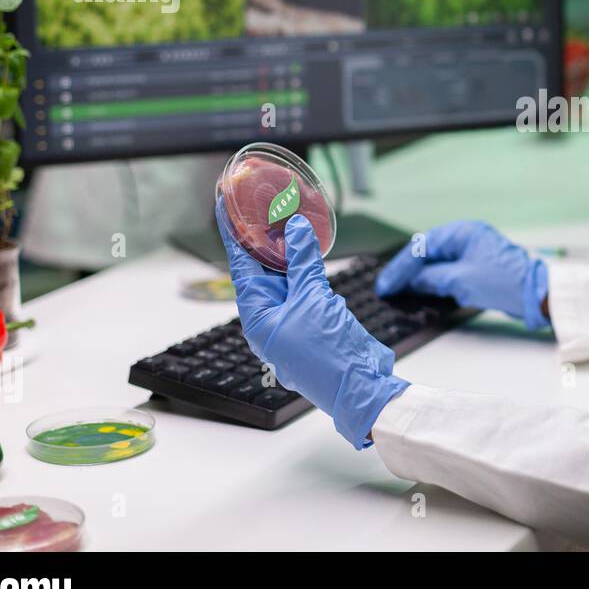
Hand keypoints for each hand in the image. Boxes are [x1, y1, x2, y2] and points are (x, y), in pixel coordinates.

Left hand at [216, 201, 407, 449]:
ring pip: (286, 275)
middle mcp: (272, 316)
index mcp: (258, 316)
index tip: (226, 206)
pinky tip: (310, 245)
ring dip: (288, 249)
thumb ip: (303, 262)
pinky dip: (308, 265)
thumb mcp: (313, 300)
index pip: (242, 266)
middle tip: (260, 202)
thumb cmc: (328, 356)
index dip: (235, 234)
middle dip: (263, 236)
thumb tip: (293, 229)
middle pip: (262, 268)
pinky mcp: (317, 317)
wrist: (362, 386)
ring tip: (284, 215)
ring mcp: (295, 317)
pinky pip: (307, 285)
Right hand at [375, 221, 549, 328]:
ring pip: (436, 263)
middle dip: (406, 271)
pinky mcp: (476, 267)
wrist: (537, 294)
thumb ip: (433, 278)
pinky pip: (448, 271)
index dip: (401, 268)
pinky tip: (423, 293)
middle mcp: (466, 237)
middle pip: (427, 253)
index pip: (422, 247)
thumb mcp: (462, 280)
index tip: (386, 285)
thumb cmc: (505, 282)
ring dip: (418, 277)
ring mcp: (472, 252)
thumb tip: (413, 281)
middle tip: (387, 288)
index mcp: (462, 232)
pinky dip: (434, 281)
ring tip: (399, 292)